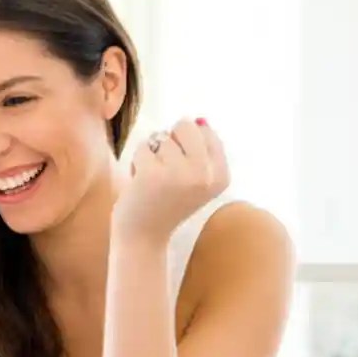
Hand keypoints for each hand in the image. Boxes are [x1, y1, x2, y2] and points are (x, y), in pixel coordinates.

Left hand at [112, 117, 229, 244]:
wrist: (144, 237)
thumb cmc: (167, 204)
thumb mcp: (196, 180)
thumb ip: (202, 150)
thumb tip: (199, 119)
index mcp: (221, 176)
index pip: (207, 132)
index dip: (186, 145)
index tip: (182, 172)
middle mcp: (205, 174)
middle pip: (185, 126)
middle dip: (170, 142)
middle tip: (166, 172)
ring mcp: (180, 173)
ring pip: (161, 137)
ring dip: (151, 155)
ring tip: (152, 180)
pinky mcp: (153, 173)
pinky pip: (142, 147)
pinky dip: (136, 162)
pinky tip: (140, 183)